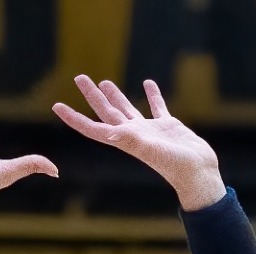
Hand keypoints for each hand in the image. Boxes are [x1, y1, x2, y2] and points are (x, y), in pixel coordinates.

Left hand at [54, 76, 225, 210]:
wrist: (198, 173)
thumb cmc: (175, 166)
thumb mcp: (151, 151)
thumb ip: (132, 141)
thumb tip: (110, 133)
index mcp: (125, 140)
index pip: (93, 128)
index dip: (74, 118)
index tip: (56, 106)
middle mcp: (133, 134)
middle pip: (107, 112)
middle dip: (92, 96)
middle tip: (79, 77)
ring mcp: (150, 130)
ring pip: (127, 109)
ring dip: (115, 96)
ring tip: (104, 81)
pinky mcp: (168, 125)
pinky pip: (157, 106)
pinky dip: (152, 95)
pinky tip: (148, 84)